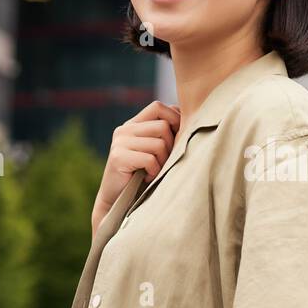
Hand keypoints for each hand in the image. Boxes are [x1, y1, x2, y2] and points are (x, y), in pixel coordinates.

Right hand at [93, 100, 179, 225]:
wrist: (118, 200)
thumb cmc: (144, 175)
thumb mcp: (155, 150)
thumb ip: (165, 133)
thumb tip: (190, 116)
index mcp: (133, 124)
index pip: (158, 107)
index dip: (174, 118)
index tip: (177, 138)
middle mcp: (124, 129)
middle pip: (163, 126)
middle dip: (171, 146)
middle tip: (164, 162)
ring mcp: (119, 142)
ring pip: (159, 144)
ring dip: (163, 161)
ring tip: (155, 171)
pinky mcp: (118, 157)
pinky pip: (150, 159)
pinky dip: (154, 171)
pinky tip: (147, 177)